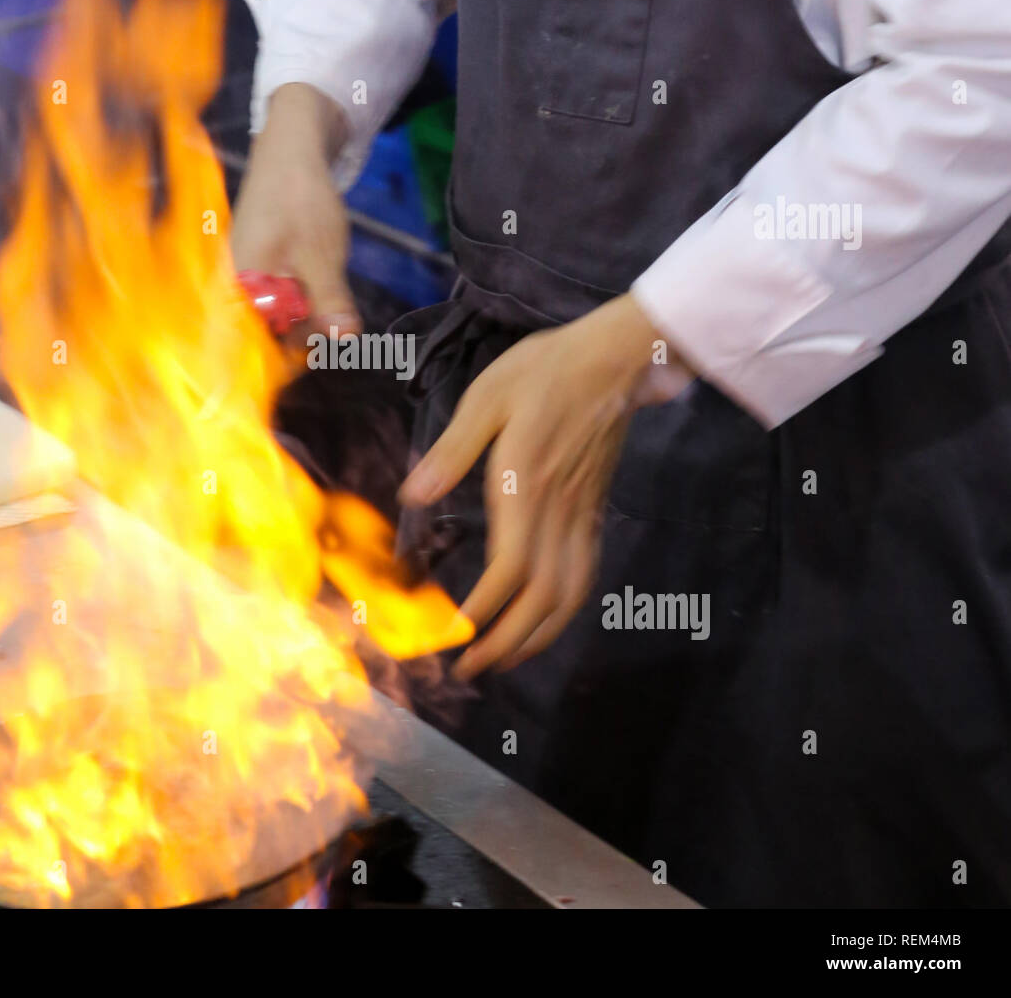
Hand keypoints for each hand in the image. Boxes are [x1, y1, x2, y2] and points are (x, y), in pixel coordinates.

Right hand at [231, 83, 360, 335]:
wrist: (291, 150)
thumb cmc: (300, 200)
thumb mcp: (322, 254)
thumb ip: (330, 300)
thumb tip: (345, 339)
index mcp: (241, 288)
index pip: (254, 345)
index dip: (287, 356)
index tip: (321, 352)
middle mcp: (236, 287)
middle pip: (270, 332)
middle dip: (306, 333)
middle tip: (340, 323)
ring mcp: (248, 277)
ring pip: (281, 314)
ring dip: (310, 314)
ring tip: (330, 294)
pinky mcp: (262, 268)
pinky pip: (284, 296)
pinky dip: (306, 295)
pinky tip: (322, 281)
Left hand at [399, 294, 685, 677]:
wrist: (616, 357)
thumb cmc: (546, 369)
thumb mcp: (487, 396)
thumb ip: (451, 451)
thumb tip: (411, 495)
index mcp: (527, 484)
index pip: (510, 568)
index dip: (485, 610)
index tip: (455, 636)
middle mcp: (559, 510)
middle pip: (544, 598)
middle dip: (509, 643)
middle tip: (471, 669)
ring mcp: (583, 513)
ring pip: (571, 593)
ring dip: (540, 636)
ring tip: (505, 658)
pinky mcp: (594, 509)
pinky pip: (584, 572)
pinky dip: (564, 608)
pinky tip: (543, 616)